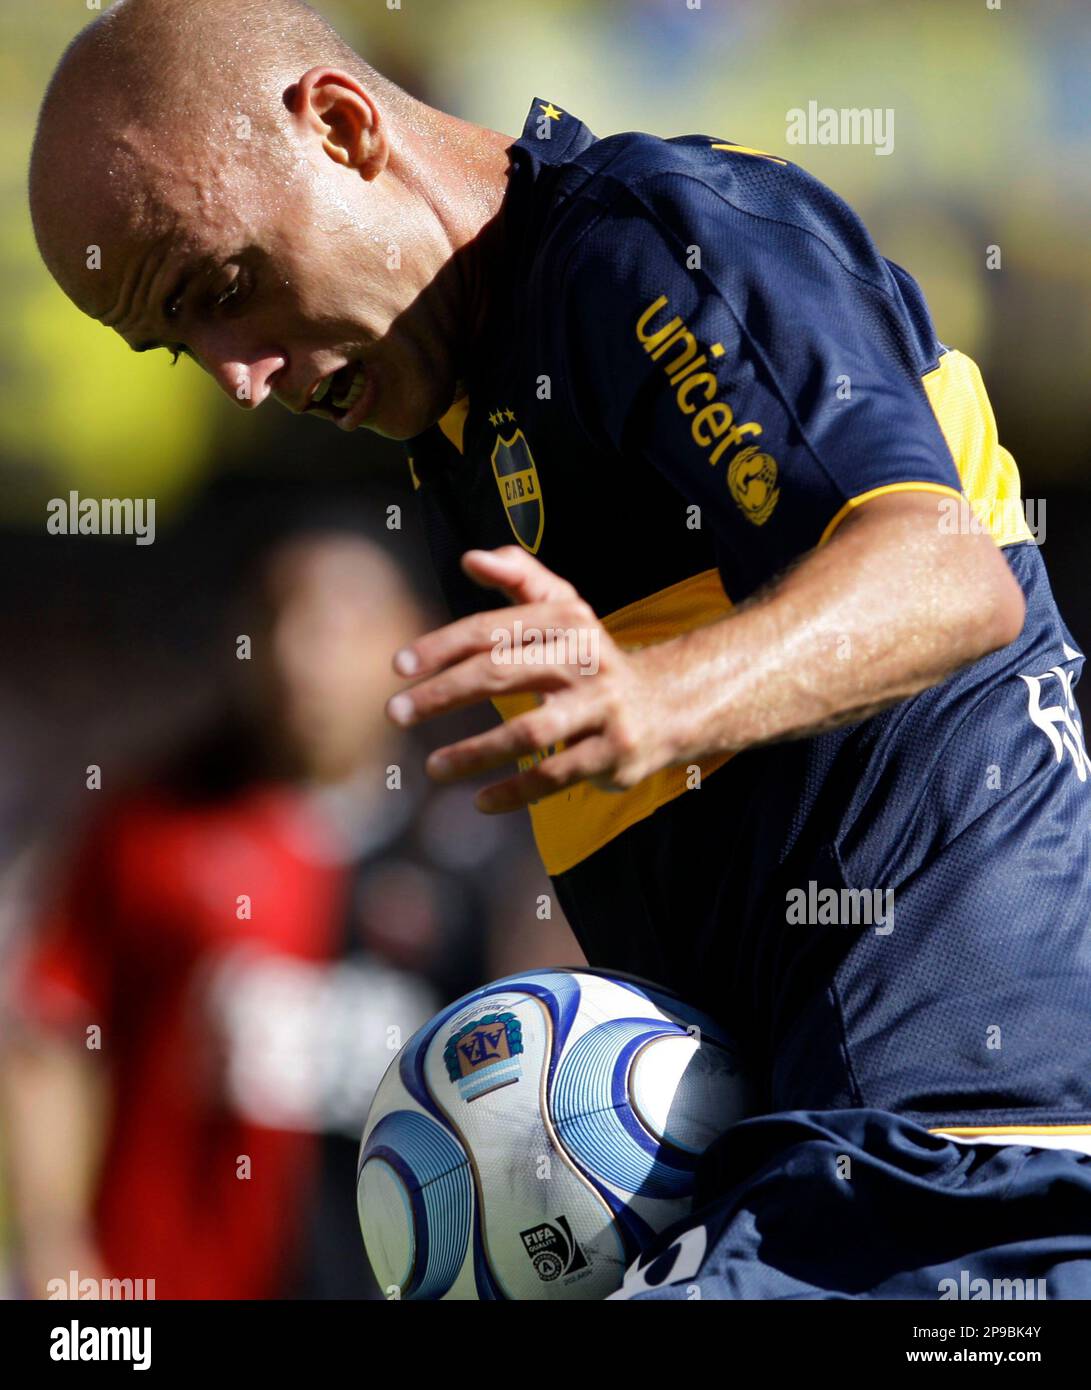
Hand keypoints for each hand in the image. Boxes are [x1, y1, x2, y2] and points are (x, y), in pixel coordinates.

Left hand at [386, 547, 683, 812]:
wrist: (666, 705)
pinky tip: (479, 801)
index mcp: (568, 620)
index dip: (443, 645)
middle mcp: (587, 659)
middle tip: (396, 713)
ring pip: (529, 732)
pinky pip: (554, 775)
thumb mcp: (565, 608)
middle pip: (503, 673)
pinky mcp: (613, 753)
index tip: (399, 667)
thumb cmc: (591, 657)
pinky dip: (514, 791)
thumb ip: (520, 576)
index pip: (494, 628)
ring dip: (474, 751)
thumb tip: (470, 558)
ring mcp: (603, 708)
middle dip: (444, 693)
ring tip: (432, 767)